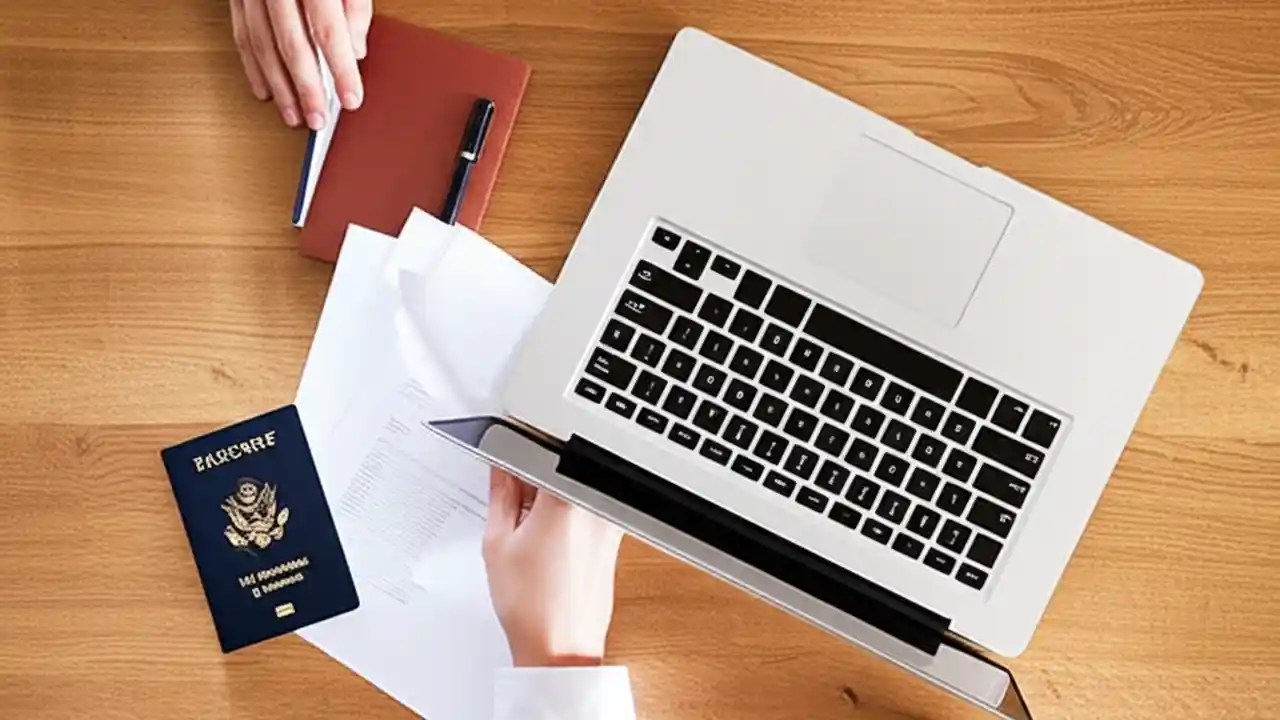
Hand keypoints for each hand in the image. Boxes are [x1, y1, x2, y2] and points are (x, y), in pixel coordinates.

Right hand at [228, 0, 371, 128]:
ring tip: (293, 115)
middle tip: (318, 118)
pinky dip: (253, 68)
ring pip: (262, 46)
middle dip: (307, 88)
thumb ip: (355, 8)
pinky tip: (266, 91)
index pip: (328, 31)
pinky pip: (242, 35)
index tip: (351, 100)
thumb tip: (356, 50)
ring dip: (279, 87)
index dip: (341, 69)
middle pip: (292, 45)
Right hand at [483, 469, 624, 666]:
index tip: (504, 463)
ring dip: (551, 498)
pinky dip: (566, 516)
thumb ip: (500, 494)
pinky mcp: (614, 538)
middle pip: (560, 470)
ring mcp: (608, 522)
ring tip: (530, 531)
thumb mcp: (498, 543)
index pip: (540, 454)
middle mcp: (594, 505)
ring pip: (574, 489)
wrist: (561, 647)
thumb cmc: (533, 607)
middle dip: (533, 479)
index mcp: (565, 499)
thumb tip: (501, 469)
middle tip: (512, 504)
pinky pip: (587, 510)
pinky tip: (548, 544)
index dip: (517, 456)